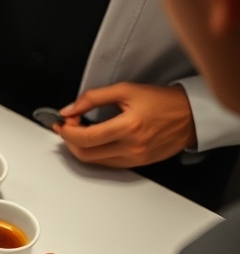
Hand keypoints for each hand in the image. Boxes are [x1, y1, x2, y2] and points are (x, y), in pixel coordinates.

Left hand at [54, 83, 196, 166]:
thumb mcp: (126, 90)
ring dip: (79, 147)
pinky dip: (94, 153)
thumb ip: (93, 98)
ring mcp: (134, 158)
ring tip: (79, 130)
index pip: (86, 137)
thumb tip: (69, 109)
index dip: (67, 131)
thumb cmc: (163, 101)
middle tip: (68, 125)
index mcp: (129, 126)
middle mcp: (131, 147)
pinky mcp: (137, 164)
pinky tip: (94, 140)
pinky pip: (107, 163)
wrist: (191, 116)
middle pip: (85, 153)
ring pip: (94, 161)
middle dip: (69, 140)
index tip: (62, 122)